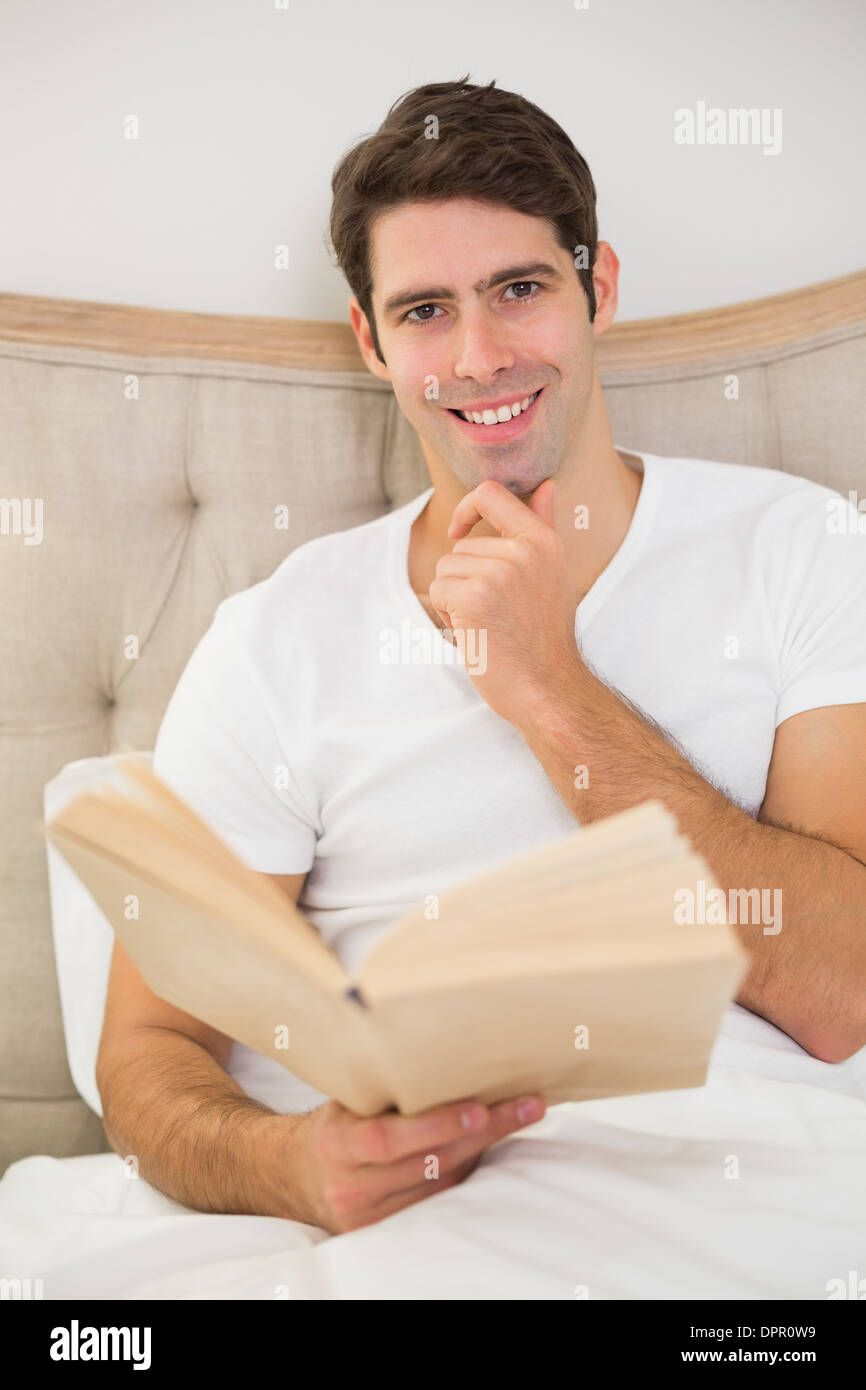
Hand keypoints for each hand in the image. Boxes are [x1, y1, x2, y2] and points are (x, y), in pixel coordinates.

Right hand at [293, 1093, 545, 1233]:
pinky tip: (485, 1145)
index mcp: (336, 1145)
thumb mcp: (345, 1101)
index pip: (389, 1138)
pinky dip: (464, 1171)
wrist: (294, 1174)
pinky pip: (436, 1201)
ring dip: (483, 1150)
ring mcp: (368, 1216)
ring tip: (518, 1116)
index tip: (480, 1108)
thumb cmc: (331, 1124)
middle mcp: (351, 1186)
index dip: (437, 1125)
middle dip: (483, 1133)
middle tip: (526, 1106)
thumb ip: (383, 1089)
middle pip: (428, 1162)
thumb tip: (444, 1054)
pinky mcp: (383, 1232)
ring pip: (440, 1184)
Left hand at [428, 478, 582, 722]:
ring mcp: (497, 572)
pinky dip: (449, 616)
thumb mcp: (553, 574)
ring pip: (446, 570)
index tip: (460, 531)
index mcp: (543, 541)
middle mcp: (522, 550)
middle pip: (460, 546)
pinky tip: (476, 633)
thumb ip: (543, 526)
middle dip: (465, 579)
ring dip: (456, 599)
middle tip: (495, 612)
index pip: (492, 493)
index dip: (467, 508)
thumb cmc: (544, 637)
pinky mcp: (472, 596)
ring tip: (487, 623)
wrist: (547, 686)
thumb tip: (546, 484)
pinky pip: (439, 592)